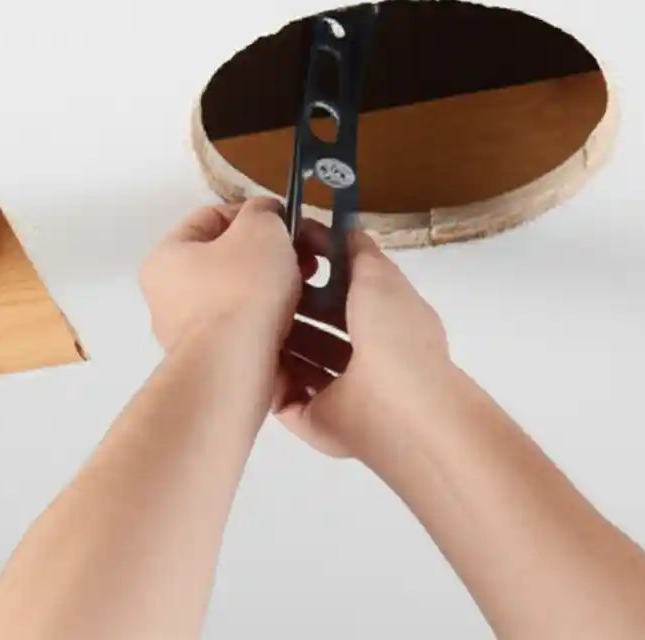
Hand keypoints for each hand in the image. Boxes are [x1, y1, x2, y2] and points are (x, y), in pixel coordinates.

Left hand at [139, 198, 304, 352]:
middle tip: (308, 259)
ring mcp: (189, 335)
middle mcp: (168, 297)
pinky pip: (248, 332)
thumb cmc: (242, 289)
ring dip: (278, 290)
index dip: (254, 214)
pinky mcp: (213, 363)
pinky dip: (274, 324)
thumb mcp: (260, 229)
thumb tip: (266, 215)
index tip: (289, 224)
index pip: (211, 218)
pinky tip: (301, 323)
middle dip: (273, 256)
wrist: (234, 368)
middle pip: (229, 261)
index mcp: (167, 257)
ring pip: (242, 299)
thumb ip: (263, 211)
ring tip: (312, 292)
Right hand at [274, 227, 454, 457]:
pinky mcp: (314, 418)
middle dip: (292, 306)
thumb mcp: (379, 276)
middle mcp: (364, 359)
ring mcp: (339, 392)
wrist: (395, 406)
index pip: (345, 295)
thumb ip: (359, 251)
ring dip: (277, 340)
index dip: (317, 273)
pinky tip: (251, 352)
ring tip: (249, 317)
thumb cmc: (391, 334)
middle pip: (318, 328)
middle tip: (259, 286)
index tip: (285, 253)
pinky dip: (269, 375)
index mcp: (384, 324)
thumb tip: (343, 227)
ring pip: (298, 360)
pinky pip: (283, 393)